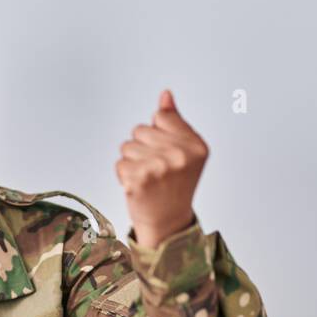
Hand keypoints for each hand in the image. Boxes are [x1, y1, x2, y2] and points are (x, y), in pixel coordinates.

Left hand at [115, 89, 207, 247]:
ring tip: (148, 179)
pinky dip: (123, 175)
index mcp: (196, 145)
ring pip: (127, 146)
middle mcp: (180, 155)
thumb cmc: (174, 185)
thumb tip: (165, 94)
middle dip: (143, 148)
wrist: (167, 223)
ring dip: (132, 162)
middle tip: (156, 171)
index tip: (167, 155)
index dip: (158, 134)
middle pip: (140, 129)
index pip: (161, 116)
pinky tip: (138, 187)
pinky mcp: (139, 179)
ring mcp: (159, 167)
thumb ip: (174, 122)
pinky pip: (120, 163)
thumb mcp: (183, 152)